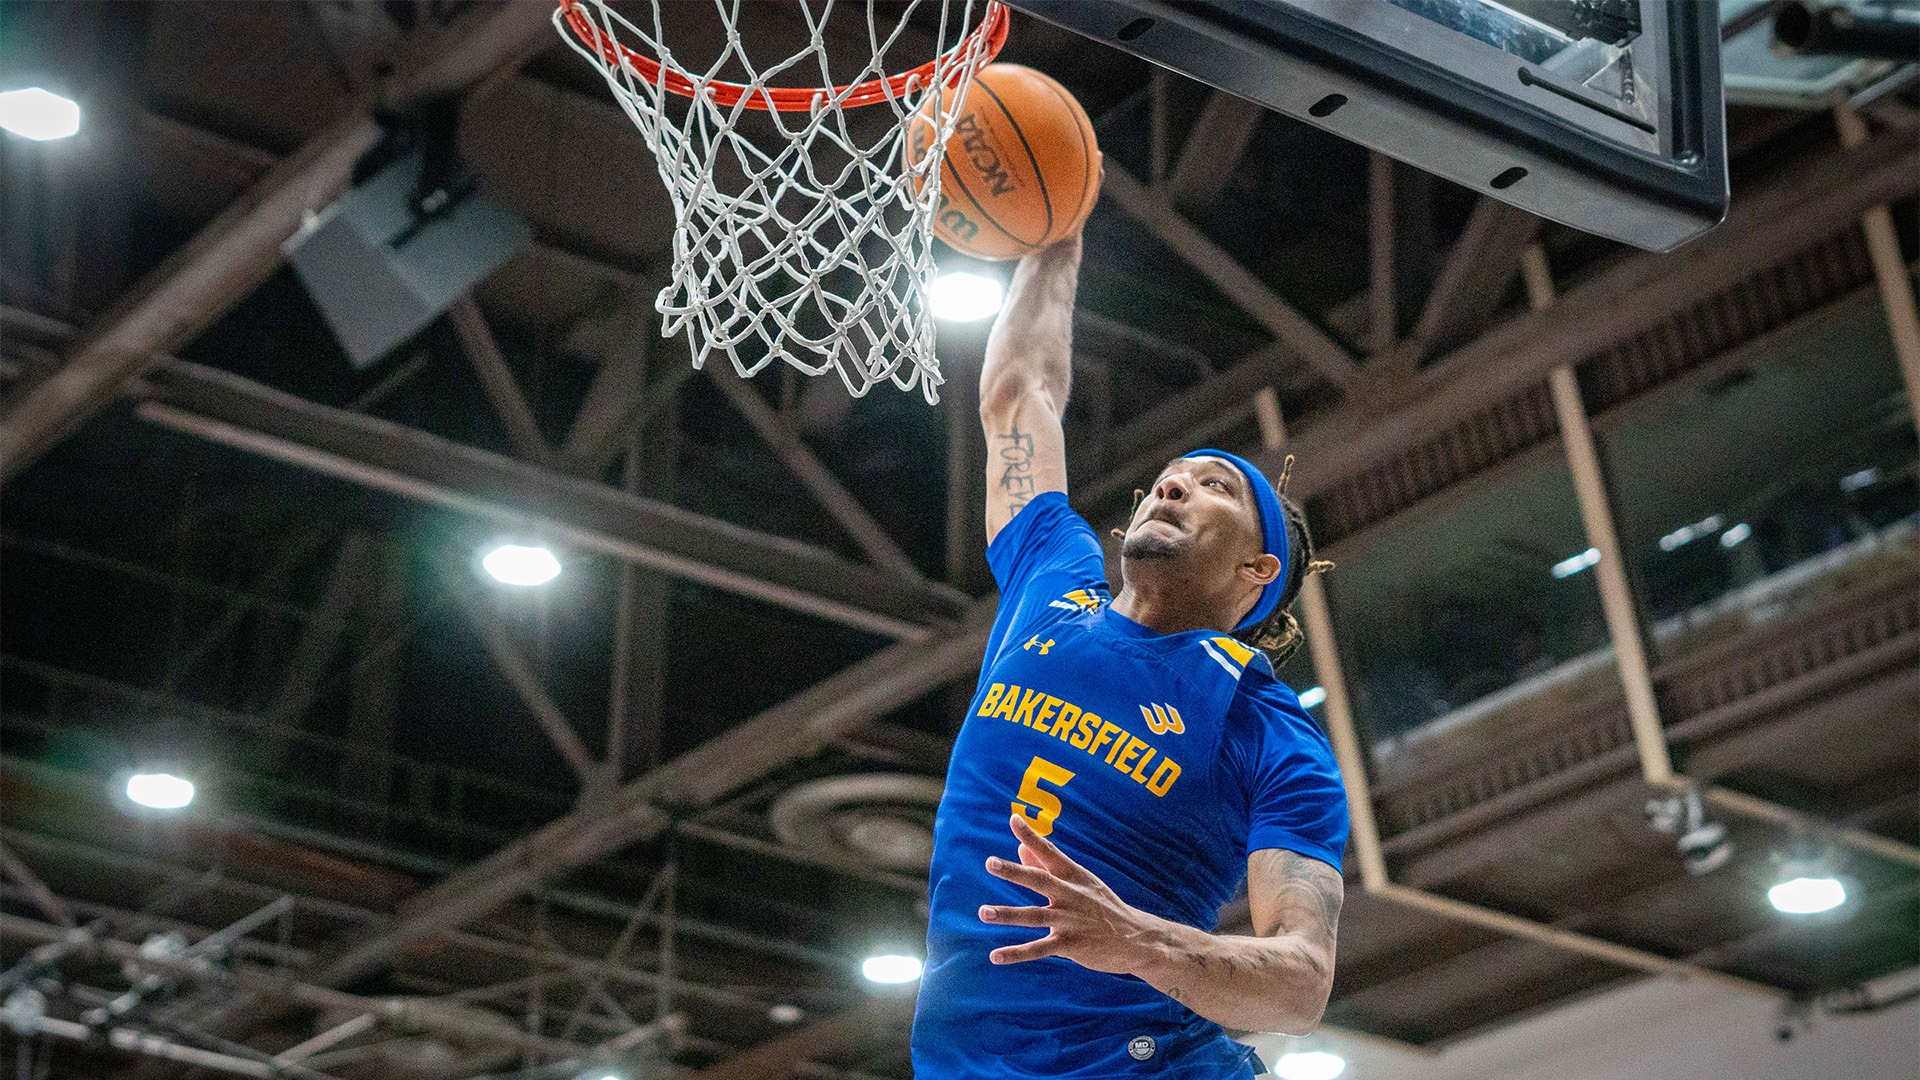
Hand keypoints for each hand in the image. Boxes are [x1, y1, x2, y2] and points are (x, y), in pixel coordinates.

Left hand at [978, 813, 1164, 971]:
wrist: (1136, 939)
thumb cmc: (1103, 907)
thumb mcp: (1081, 882)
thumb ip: (1047, 866)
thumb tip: (1019, 846)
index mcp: (1074, 877)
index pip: (1050, 852)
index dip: (1032, 836)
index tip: (1013, 819)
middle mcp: (1071, 895)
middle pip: (1039, 880)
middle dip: (1014, 871)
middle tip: (990, 862)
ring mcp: (1071, 921)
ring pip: (1034, 916)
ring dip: (1007, 914)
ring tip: (983, 912)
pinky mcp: (1070, 945)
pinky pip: (1039, 949)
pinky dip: (1016, 954)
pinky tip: (995, 956)